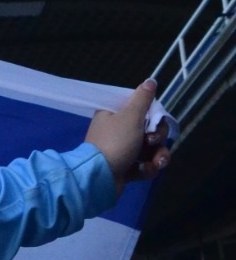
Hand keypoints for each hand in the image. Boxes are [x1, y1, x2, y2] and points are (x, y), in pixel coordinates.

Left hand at [84, 80, 170, 197]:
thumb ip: (142, 99)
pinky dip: (148, 168)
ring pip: (150, 150)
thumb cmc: (115, 142)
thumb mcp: (130, 116)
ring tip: (156, 162)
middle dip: (158, 138)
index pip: (139, 109)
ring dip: (158, 156)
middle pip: (149, 130)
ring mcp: (120, 151)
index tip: (155, 120)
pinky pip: (144, 165)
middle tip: (152, 141)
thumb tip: (150, 81)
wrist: (99, 178)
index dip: (152, 116)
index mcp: (112, 115)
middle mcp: (115, 131)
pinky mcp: (125, 169)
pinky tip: (146, 170)